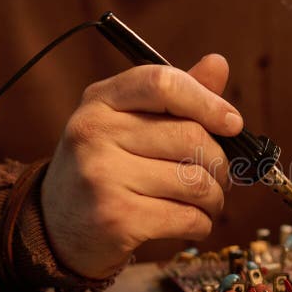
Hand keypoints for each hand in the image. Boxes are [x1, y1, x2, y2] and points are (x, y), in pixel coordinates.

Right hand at [42, 55, 241, 278]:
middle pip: (191, 137)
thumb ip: (175, 97)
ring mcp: (102, 176)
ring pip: (196, 182)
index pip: (164, 83)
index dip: (208, 102)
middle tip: (221, 176)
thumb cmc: (108, 168)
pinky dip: (203, 223)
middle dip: (221, 162)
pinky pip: (187, 217)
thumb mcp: (130, 123)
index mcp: (101, 100)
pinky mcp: (115, 219)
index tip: (233, 124)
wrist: (59, 229)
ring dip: (215, 198)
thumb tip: (218, 63)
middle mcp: (95, 133)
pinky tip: (193, 222)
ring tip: (207, 201)